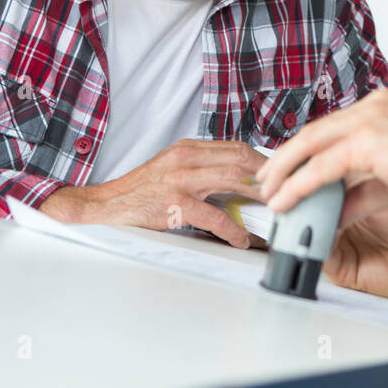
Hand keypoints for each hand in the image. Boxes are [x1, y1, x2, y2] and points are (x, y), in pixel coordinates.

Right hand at [38, 138, 267, 247]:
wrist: (104, 206)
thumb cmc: (141, 192)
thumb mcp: (172, 169)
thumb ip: (201, 169)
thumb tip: (238, 182)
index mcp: (188, 148)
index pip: (236, 147)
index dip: (262, 160)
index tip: (278, 173)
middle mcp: (186, 158)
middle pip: (241, 158)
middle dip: (267, 175)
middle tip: (283, 192)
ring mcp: (181, 179)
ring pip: (234, 179)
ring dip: (258, 197)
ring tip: (273, 211)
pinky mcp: (175, 203)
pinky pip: (215, 217)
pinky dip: (234, 230)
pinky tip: (242, 240)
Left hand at [257, 89, 387, 215]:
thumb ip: (371, 184)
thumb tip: (344, 205)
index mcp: (386, 106)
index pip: (336, 126)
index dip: (310, 147)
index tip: (293, 164)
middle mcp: (373, 108)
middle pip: (315, 132)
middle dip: (286, 157)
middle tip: (267, 177)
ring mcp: (368, 121)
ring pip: (310, 146)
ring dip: (284, 171)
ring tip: (268, 193)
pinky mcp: (366, 142)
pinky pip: (320, 168)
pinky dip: (298, 186)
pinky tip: (285, 202)